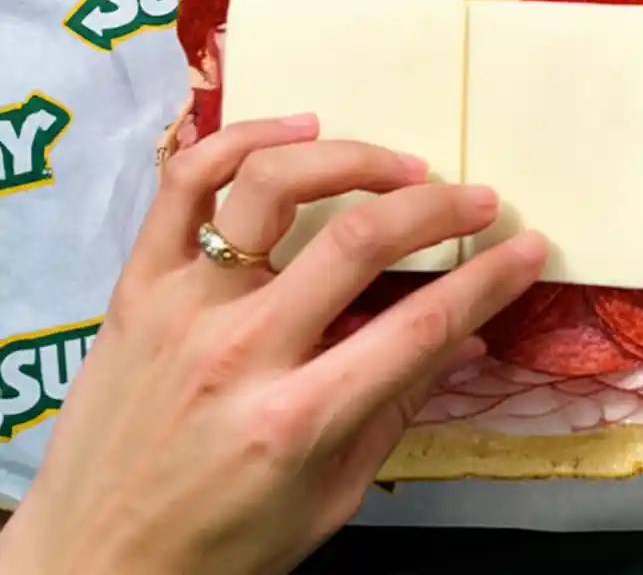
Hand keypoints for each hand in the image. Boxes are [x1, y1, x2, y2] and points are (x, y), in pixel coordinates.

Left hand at [0, 114, 546, 574]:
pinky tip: (296, 130)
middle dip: (438, 208)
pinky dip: (241, 140)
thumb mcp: (330, 498)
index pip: (421, 326)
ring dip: (349, 161)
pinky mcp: (137, 286)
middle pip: (357, 243)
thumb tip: (466, 342)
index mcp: (298, 418)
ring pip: (269, 190)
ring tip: (398, 166)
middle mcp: (240, 351)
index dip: (490, 280)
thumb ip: (397, 411)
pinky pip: (184, 185)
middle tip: (479, 198)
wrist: (94, 562)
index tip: (529, 249)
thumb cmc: (224, 543)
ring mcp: (181, 308)